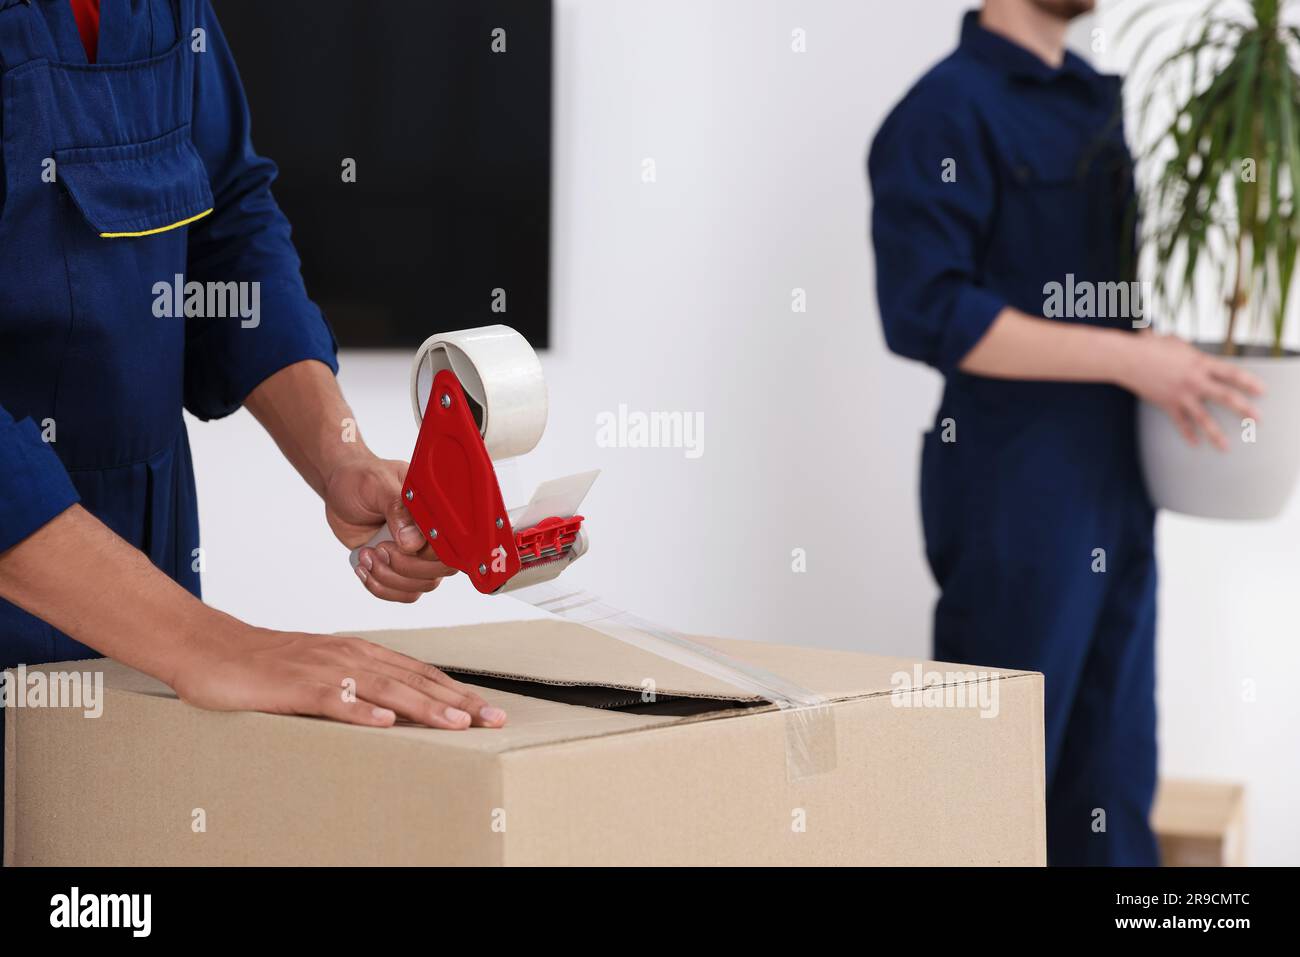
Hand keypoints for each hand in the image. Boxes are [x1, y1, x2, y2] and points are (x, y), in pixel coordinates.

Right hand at [172, 622, 506, 728]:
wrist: (211, 648)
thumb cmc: (267, 664)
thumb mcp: (323, 670)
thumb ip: (359, 684)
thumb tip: (397, 708)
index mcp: (359, 652)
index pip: (420, 671)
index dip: (457, 689)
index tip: (488, 708)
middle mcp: (349, 655)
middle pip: (414, 679)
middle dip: (457, 700)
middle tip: (492, 718)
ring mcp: (323, 669)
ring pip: (384, 688)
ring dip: (424, 706)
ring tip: (456, 723)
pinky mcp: (294, 686)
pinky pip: (333, 700)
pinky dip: (361, 711)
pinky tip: (385, 723)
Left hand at [324, 455, 457, 601]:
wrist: (340, 489)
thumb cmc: (363, 479)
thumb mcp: (378, 486)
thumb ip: (398, 510)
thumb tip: (413, 542)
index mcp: (436, 515)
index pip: (449, 547)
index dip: (426, 554)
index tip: (399, 544)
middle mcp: (431, 538)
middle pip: (437, 573)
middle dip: (403, 568)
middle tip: (379, 549)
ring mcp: (415, 556)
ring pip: (417, 588)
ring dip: (387, 578)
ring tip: (366, 555)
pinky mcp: (396, 569)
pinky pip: (400, 593)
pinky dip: (379, 586)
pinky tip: (362, 566)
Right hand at [1116, 335, 1264, 449]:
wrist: (1127, 359)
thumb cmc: (1149, 346)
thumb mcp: (1174, 342)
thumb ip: (1187, 349)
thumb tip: (1188, 348)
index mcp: (1200, 363)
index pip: (1232, 374)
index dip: (1249, 382)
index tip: (1262, 392)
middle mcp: (1195, 380)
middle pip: (1225, 397)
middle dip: (1244, 409)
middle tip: (1258, 420)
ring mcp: (1181, 394)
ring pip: (1203, 418)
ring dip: (1216, 434)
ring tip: (1226, 447)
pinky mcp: (1167, 404)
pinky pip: (1180, 422)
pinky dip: (1187, 434)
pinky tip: (1195, 444)